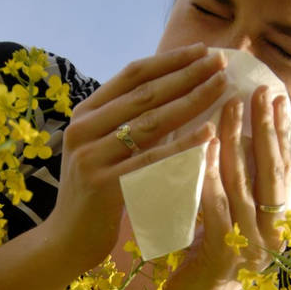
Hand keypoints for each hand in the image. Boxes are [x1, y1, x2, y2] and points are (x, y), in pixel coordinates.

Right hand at [43, 43, 226, 271]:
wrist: (68, 239)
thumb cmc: (98, 191)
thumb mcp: (106, 146)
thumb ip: (129, 120)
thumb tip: (177, 87)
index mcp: (86, 112)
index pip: (133, 75)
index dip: (170, 60)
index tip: (204, 50)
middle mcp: (84, 127)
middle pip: (146, 93)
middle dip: (187, 74)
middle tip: (222, 62)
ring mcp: (91, 155)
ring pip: (151, 121)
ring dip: (191, 101)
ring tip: (222, 87)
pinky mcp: (103, 183)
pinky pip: (152, 160)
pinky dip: (182, 144)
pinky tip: (208, 132)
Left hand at [158, 87, 290, 289]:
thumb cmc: (204, 266)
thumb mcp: (230, 225)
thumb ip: (240, 194)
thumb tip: (240, 144)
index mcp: (278, 226)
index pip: (285, 170)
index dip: (281, 133)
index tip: (277, 98)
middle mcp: (273, 236)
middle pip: (271, 171)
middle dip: (265, 127)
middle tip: (259, 90)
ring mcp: (251, 247)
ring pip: (243, 183)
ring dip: (236, 141)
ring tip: (229, 106)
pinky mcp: (223, 256)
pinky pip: (215, 205)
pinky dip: (207, 174)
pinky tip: (200, 147)